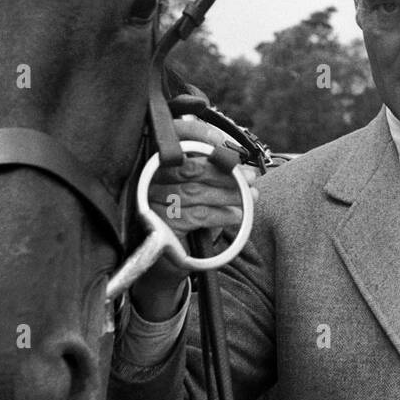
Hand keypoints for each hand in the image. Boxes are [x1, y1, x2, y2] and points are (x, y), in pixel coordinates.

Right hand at [130, 115, 259, 318]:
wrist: (162, 264)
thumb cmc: (181, 221)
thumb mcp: (194, 193)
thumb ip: (210, 175)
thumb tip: (243, 168)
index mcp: (155, 163)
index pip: (174, 138)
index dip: (200, 135)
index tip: (225, 142)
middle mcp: (148, 180)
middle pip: (191, 168)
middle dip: (226, 172)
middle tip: (251, 177)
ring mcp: (150, 203)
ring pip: (196, 192)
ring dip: (229, 193)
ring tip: (250, 197)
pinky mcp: (159, 226)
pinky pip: (196, 216)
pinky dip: (221, 214)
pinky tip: (237, 215)